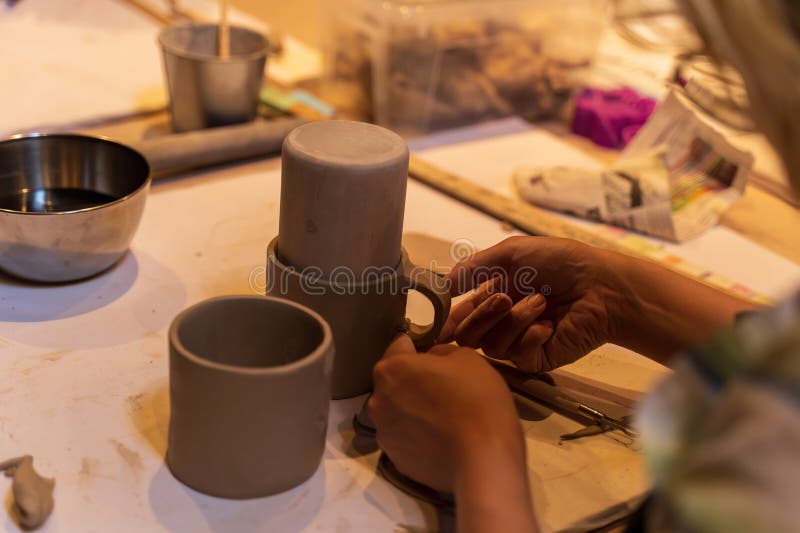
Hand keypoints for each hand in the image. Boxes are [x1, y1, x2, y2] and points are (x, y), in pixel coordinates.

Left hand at [368, 335, 536, 531]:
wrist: (484, 460)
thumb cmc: (476, 399)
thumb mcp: (467, 358)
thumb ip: (440, 353)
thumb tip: (431, 360)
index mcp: (391, 369)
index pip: (398, 347)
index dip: (417, 350)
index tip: (433, 358)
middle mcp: (378, 401)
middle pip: (393, 383)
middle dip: (411, 383)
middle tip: (442, 390)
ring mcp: (384, 434)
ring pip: (396, 413)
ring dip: (412, 412)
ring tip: (442, 421)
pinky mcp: (396, 461)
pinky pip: (405, 440)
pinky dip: (417, 438)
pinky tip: (441, 441)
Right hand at [440, 236, 628, 371]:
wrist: (602, 286)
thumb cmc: (562, 263)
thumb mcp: (512, 253)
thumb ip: (473, 267)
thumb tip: (442, 282)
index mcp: (494, 298)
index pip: (460, 317)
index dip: (446, 322)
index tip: (437, 326)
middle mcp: (503, 323)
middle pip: (468, 336)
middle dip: (483, 314)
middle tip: (506, 297)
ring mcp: (519, 343)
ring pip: (491, 346)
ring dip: (515, 320)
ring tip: (541, 304)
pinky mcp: (537, 360)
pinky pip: (516, 356)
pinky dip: (531, 336)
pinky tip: (550, 325)